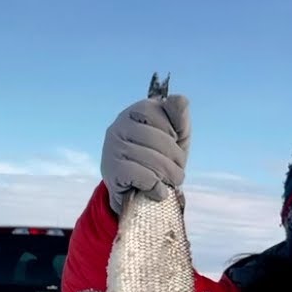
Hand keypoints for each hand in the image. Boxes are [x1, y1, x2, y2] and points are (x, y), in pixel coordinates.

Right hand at [101, 94, 190, 211]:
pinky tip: (155, 190)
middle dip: (177, 160)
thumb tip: (180, 99)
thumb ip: (180, 117)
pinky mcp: (112, 169)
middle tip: (176, 171)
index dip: (176, 135)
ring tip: (169, 181)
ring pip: (154, 160)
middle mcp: (121, 123)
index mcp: (138, 110)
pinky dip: (155, 187)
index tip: (172, 144)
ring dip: (169, 176)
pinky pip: (143, 176)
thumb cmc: (159, 158)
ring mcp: (114, 146)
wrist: (136, 192)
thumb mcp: (175, 136)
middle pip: (163, 140)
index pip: (169, 112)